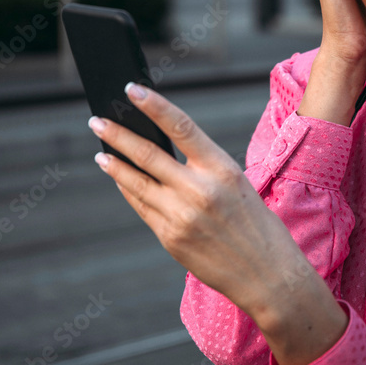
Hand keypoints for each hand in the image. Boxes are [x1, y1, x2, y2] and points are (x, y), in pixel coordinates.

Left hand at [88, 82, 304, 314]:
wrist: (268, 275)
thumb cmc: (256, 224)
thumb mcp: (236, 184)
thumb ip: (201, 167)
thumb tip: (158, 149)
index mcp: (222, 169)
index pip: (180, 126)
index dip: (153, 105)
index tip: (132, 89)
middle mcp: (199, 190)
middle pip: (147, 154)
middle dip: (117, 135)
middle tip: (97, 120)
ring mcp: (181, 217)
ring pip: (136, 182)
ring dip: (115, 164)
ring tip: (101, 151)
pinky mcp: (170, 239)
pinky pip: (142, 208)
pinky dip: (128, 190)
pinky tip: (120, 180)